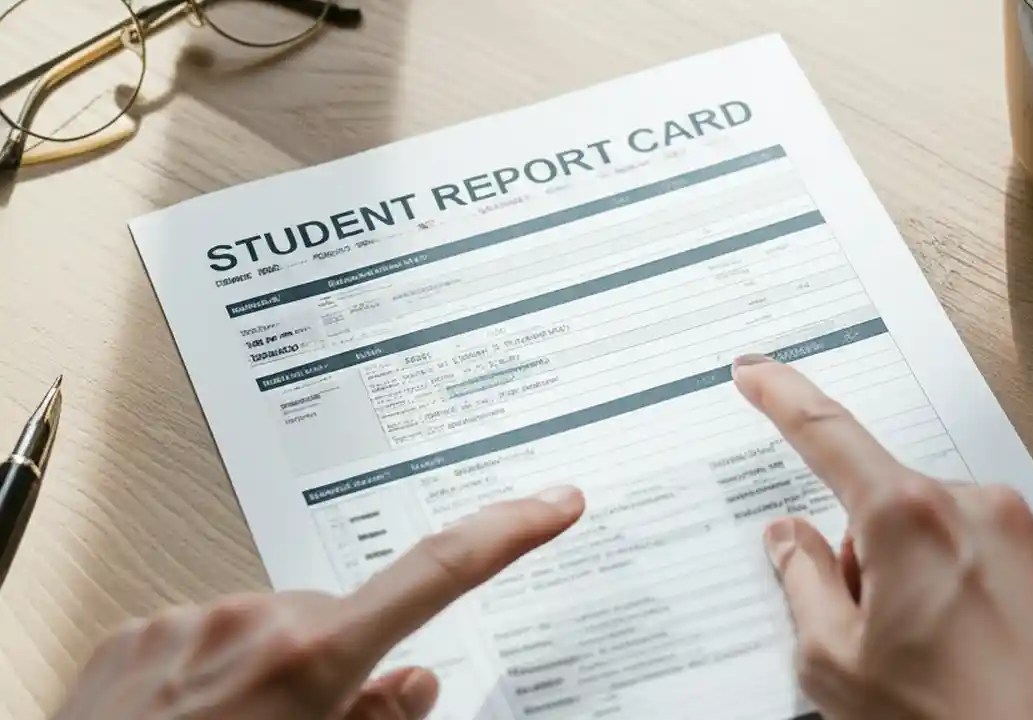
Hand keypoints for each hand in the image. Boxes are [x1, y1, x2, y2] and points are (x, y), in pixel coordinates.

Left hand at [54, 486, 584, 719]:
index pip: (437, 577)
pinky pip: (205, 636)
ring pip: (269, 628)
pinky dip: (214, 671)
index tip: (553, 503)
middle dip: (339, 660)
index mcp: (312, 657)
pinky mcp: (139, 631)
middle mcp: (253, 621)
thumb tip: (417, 679)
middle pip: (339, 619)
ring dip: (271, 669)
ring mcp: (189, 622)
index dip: (507, 533)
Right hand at [731, 356, 1032, 719]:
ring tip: (953, 659)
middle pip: (898, 505)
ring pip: (962, 533)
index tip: (758, 373)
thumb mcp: (838, 670)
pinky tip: (999, 656)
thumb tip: (790, 539)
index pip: (827, 436)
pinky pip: (1022, 560)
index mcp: (910, 521)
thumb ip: (802, 585)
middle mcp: (984, 509)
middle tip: (885, 634)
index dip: (782, 397)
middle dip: (878, 554)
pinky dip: (999, 594)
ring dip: (942, 576)